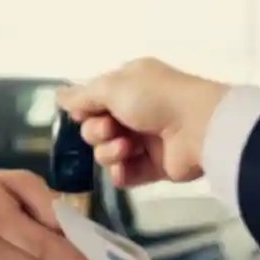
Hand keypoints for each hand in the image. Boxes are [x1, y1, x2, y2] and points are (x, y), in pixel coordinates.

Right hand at [56, 58, 230, 187]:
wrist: (200, 127)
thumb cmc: (156, 98)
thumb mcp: (113, 86)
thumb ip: (82, 95)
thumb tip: (59, 95)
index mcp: (128, 85)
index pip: (93, 100)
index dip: (84, 109)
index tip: (84, 112)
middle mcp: (135, 110)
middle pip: (94, 128)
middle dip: (96, 131)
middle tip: (111, 128)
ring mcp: (145, 140)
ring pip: (106, 152)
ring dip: (109, 151)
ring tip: (127, 147)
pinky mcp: (154, 166)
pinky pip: (125, 174)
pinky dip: (122, 171)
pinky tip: (126, 165)